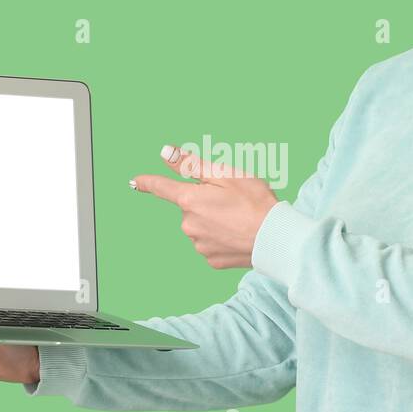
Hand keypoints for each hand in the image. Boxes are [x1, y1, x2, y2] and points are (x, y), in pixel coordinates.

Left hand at [130, 144, 280, 268]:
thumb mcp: (225, 174)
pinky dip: (222, 237)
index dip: (149, 182)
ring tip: (240, 219)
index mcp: (190, 200)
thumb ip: (191, 164)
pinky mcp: (211, 259)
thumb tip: (165, 152)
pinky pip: (211, 243)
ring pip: (201, 226)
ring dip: (215, 220)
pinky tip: (238, 235)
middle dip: (206, 201)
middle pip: (190, 207)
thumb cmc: (254, 202)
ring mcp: (199, 244)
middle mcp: (188, 224)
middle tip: (233, 201)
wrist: (275, 238)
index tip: (136, 181)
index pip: (162, 187)